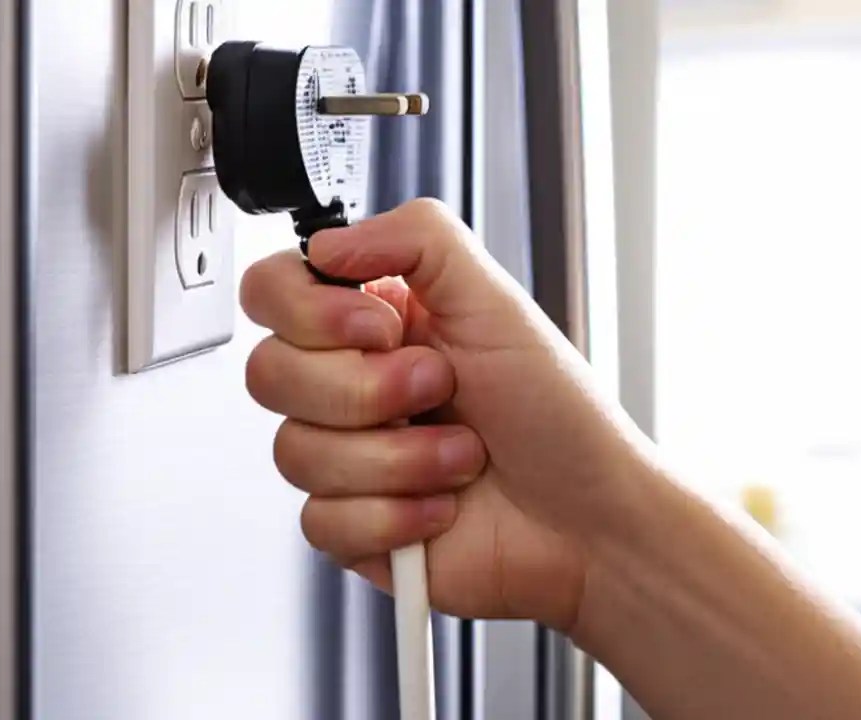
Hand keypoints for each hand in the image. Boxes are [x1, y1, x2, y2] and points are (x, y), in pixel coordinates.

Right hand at [240, 199, 647, 630]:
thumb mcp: (498, 301)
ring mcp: (349, 458)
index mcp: (377, 322)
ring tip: (463, 456)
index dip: (310, 313)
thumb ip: (417, 238)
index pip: (275, 291)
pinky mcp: (354, 525)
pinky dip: (395, 514)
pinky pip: (320, 520)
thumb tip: (326, 243)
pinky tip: (443, 507)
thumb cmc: (560, 417)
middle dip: (369, 390)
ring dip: (399, 457)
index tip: (382, 329)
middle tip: (441, 389)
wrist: (591, 520)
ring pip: (295, 452)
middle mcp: (354, 385)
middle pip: (269, 373)